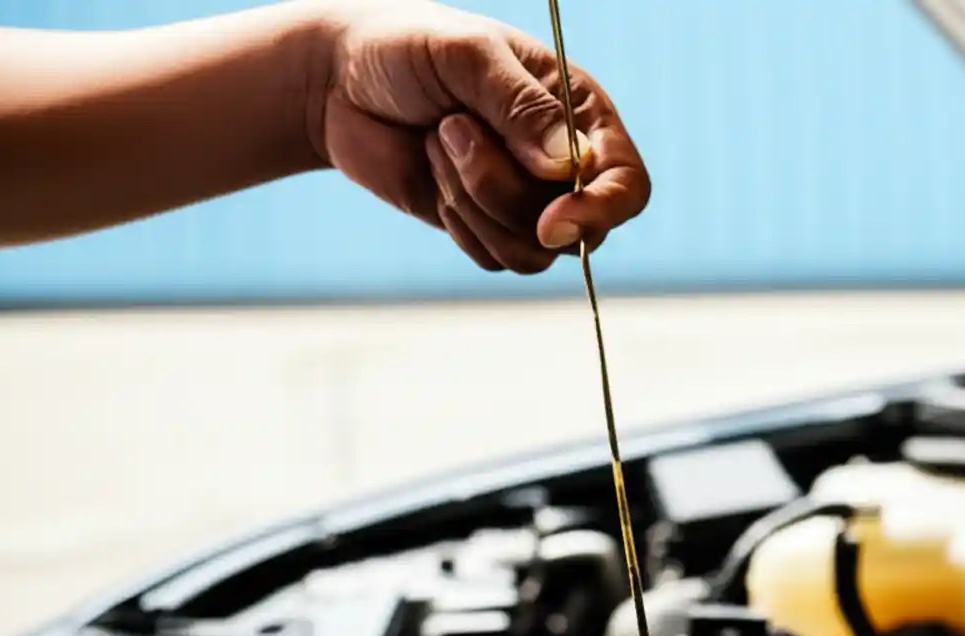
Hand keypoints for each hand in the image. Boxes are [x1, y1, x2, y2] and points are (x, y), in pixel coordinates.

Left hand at [312, 0, 650, 273]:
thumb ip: (522, 108)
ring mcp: (525, 201)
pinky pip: (492, 257)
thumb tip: (572, 165)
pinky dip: (457, 222)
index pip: (626, 182)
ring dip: (474, 200)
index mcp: (579, 112)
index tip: (550, 222)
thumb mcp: (469, 56)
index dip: (601, 210)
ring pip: (531, 250)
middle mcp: (563, 163)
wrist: (338, 81)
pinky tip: (430, 169)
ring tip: (437, 139)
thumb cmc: (408, 49)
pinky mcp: (485, 227)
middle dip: (504, 191)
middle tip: (450, 129)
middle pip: (578, 227)